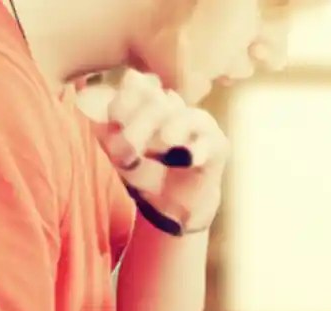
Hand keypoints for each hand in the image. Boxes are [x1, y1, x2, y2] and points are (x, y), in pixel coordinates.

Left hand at [79, 69, 228, 231]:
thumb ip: (111, 128)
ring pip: (185, 117)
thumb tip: (116, 109)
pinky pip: (208, 143)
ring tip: (155, 154)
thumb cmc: (143, 172)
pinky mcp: (218, 146)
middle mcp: (177, 107)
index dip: (124, 102)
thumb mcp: (117, 152)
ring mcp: (200, 125)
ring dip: (165, 135)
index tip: (114, 124)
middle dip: (140, 126)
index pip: (138, 85)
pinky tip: (181, 160)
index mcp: (149, 101)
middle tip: (128, 150)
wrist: (170, 205)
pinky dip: (194, 151)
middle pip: (158, 101)